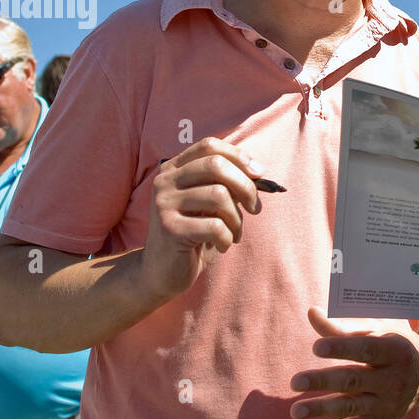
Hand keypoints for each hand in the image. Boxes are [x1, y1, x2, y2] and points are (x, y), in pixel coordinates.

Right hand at [138, 138, 262, 301]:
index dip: (239, 156)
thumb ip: (225, 184)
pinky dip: (228, 238)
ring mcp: (164, 204)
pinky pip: (215, 226)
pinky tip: (222, 246)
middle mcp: (164, 181)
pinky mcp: (170, 229)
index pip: (209, 146)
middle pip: (216, 165)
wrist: (160, 272)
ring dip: (237, 218)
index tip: (258, 175)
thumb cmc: (193, 234)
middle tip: (254, 208)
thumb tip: (257, 173)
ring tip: (234, 233)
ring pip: (219, 195)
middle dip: (246, 186)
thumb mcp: (207, 204)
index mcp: (173, 169)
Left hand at [289, 308, 418, 418]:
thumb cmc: (396, 345)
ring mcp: (390, 403)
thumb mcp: (378, 332)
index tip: (315, 347)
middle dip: (323, 381)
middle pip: (354, 380)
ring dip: (322, 409)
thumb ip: (341, 328)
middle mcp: (394, 379)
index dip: (341, 348)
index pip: (366, 349)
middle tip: (294, 382)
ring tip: (295, 411)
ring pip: (352, 407)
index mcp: (395, 351)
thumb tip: (311, 312)